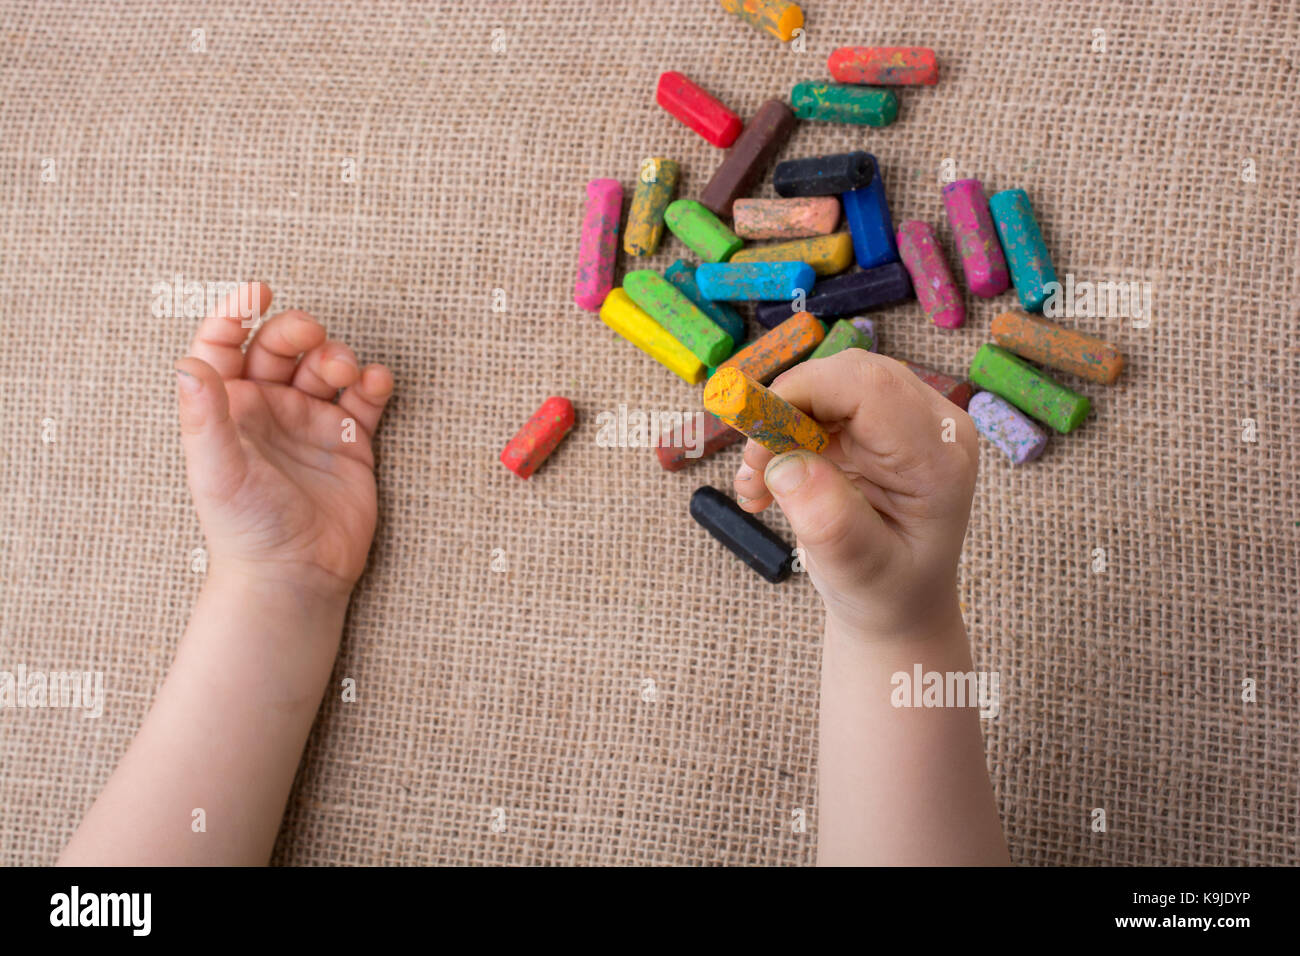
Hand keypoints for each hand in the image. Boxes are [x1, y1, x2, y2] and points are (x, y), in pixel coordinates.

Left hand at [175, 282, 393, 599]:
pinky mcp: (351, 441)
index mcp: (228, 409)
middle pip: (280, 348)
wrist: (295, 575)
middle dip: (297, 331)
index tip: (256, 292)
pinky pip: (364, 399)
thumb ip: (205, 416)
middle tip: (312, 336)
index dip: (235, 312)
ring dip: (336, 356)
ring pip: (325, 367)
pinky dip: (373, 382)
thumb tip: (188, 363)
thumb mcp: (216, 470)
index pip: (224, 345)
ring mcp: (311, 423)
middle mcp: (268, 409)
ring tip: (343, 370)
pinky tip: (374, 382)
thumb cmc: (245, 528)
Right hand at [732, 348, 976, 638]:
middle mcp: (931, 426)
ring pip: (829, 386)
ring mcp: (906, 422)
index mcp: (939, 458)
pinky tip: (767, 482)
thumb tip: (786, 464)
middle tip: (752, 468)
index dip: (804, 393)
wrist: (900, 607)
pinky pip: (821, 405)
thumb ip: (829, 521)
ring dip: (779, 427)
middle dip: (786, 410)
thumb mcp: (859, 571)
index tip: (754, 437)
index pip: (872, 389)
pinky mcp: (878, 426)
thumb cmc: (888, 593)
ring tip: (755, 486)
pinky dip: (783, 436)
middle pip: (849, 376)